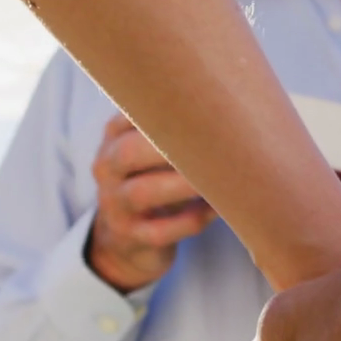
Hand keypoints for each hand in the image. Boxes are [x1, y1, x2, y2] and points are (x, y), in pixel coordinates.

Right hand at [87, 115, 216, 291]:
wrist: (125, 239)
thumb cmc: (154, 182)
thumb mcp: (153, 152)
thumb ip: (178, 127)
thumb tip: (233, 101)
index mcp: (114, 139)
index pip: (130, 116)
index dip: (164, 113)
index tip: (205, 107)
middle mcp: (107, 169)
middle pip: (129, 153)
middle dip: (170, 148)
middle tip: (214, 144)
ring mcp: (115, 205)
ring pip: (142, 193)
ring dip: (183, 186)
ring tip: (218, 181)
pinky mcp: (129, 237)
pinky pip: (159, 232)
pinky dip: (190, 221)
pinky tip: (214, 212)